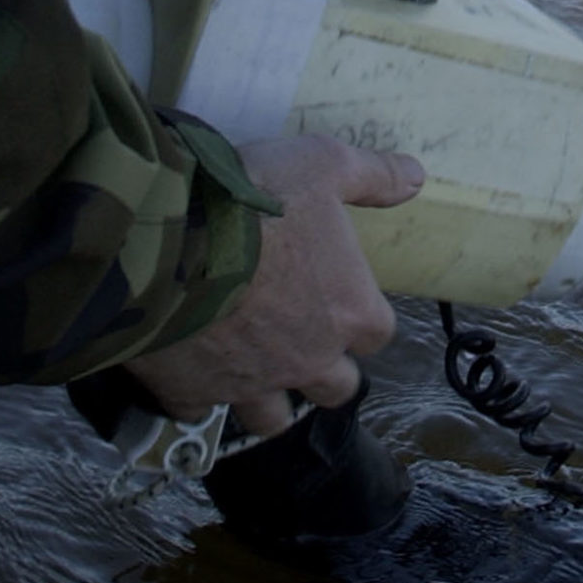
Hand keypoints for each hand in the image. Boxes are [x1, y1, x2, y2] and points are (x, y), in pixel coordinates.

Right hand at [124, 131, 424, 436]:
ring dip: (267, 397)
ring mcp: (252, 383)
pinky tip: (186, 365)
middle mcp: (308, 359)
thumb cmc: (255, 203)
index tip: (339, 296)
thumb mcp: (323, 165)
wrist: (167, 242)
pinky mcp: (194, 392)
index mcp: (349, 313)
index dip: (359, 315)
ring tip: (250, 367)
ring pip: (273, 417)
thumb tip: (415, 178)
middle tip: (299, 337)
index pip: (376, 332)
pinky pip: (199, 409)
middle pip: (335, 387)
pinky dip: (196, 392)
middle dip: (324, 369)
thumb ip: (373, 175)